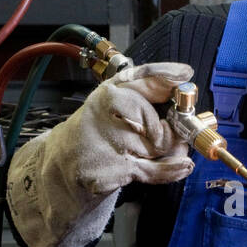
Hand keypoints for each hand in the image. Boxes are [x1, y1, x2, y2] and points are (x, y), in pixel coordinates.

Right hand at [7, 62, 195, 246]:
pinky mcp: (108, 168)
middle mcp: (103, 112)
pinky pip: (152, 170)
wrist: (62, 166)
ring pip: (156, 147)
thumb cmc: (97, 132)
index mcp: (107, 92)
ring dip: (167, 152)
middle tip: (172, 134)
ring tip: (156, 152)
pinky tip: (182, 166)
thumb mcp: (115, 105)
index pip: (139, 78)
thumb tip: (182, 96)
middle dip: (170, 130)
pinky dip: (170, 170)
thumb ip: (148, 97)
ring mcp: (104, 141)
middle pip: (154, 120)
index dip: (165, 76)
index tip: (184, 76)